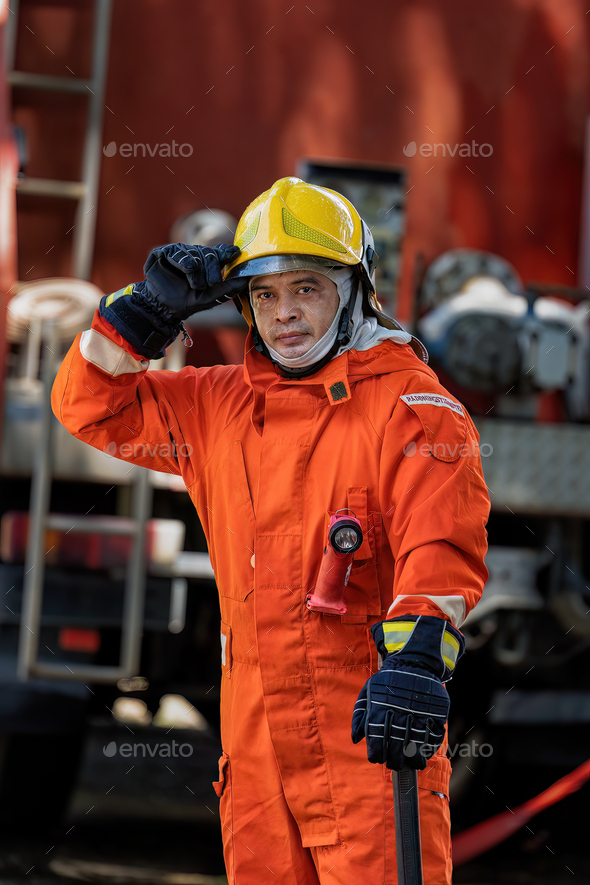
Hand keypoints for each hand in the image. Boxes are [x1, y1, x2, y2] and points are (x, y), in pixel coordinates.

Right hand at [141, 243, 244, 320]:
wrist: (163, 309)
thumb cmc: (186, 303)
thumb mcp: (209, 297)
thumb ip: (227, 288)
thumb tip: (245, 280)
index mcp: (205, 264)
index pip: (219, 253)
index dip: (227, 252)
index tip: (235, 253)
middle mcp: (193, 255)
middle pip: (209, 253)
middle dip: (213, 268)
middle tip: (212, 283)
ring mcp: (178, 253)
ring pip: (194, 252)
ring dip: (197, 269)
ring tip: (195, 285)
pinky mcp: (163, 253)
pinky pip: (176, 251)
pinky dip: (183, 260)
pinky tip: (187, 269)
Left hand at [351, 615, 463, 770]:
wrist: (415, 660)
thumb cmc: (388, 679)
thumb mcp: (369, 691)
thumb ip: (360, 715)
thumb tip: (356, 739)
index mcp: (380, 708)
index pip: (377, 741)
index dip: (376, 755)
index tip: (377, 759)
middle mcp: (400, 712)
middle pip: (397, 747)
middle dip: (394, 761)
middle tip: (394, 764)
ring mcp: (420, 712)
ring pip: (417, 745)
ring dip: (414, 759)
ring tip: (411, 764)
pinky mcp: (436, 712)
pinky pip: (434, 736)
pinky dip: (430, 747)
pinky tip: (424, 752)